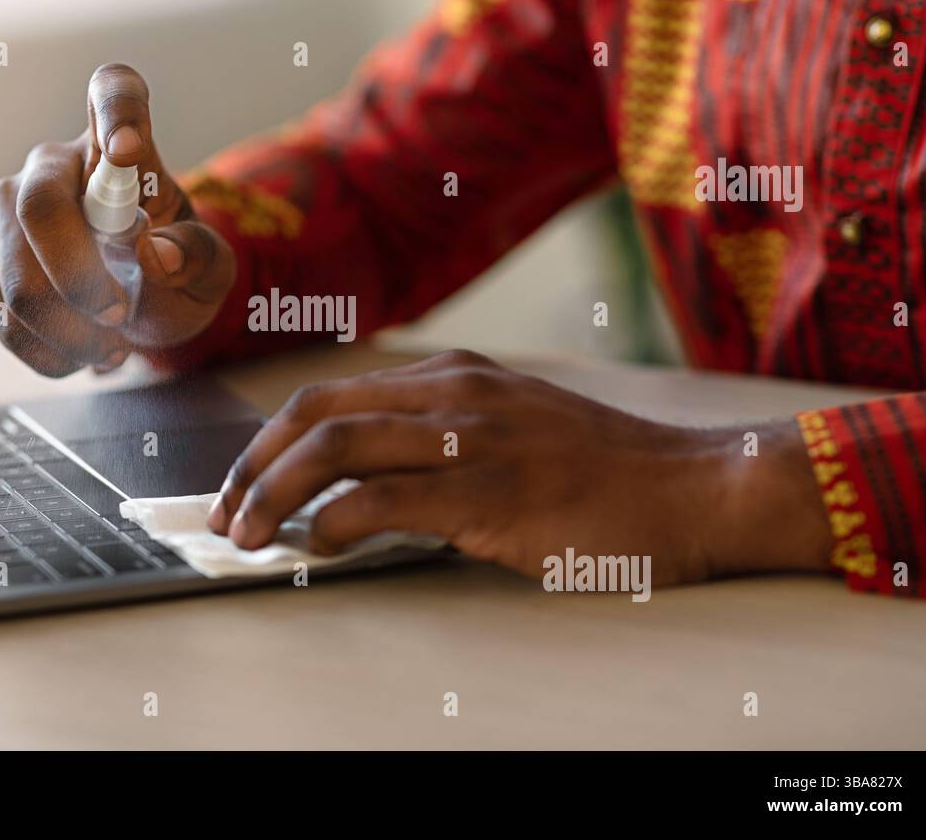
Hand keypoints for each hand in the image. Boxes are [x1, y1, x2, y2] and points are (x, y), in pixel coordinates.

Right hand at [0, 63, 235, 375]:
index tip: (128, 152)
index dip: (117, 112)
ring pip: (14, 274)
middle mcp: (52, 166)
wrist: (134, 308)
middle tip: (117, 314)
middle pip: (40, 204)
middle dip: (78, 277)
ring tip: (110, 350)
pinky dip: (41, 349)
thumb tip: (156, 255)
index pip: (113, 91)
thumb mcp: (210, 270)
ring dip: (65, 329)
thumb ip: (197, 255)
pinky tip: (75, 355)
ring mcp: (5, 210)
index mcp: (120, 146)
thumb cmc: (173, 271)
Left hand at [206, 350, 833, 587]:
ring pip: (336, 447)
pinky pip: (384, 498)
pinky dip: (333, 523)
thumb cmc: (610, 472)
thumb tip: (364, 491)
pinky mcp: (493, 492)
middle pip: (315, 412)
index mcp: (455, 377)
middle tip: (226, 513)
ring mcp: (473, 438)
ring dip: (274, 493)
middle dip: (253, 463)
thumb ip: (444, 443)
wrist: (699, 488)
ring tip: (249, 536)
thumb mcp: (517, 430)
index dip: (270, 439)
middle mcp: (454, 393)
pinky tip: (319, 548)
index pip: (331, 396)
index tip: (242, 482)